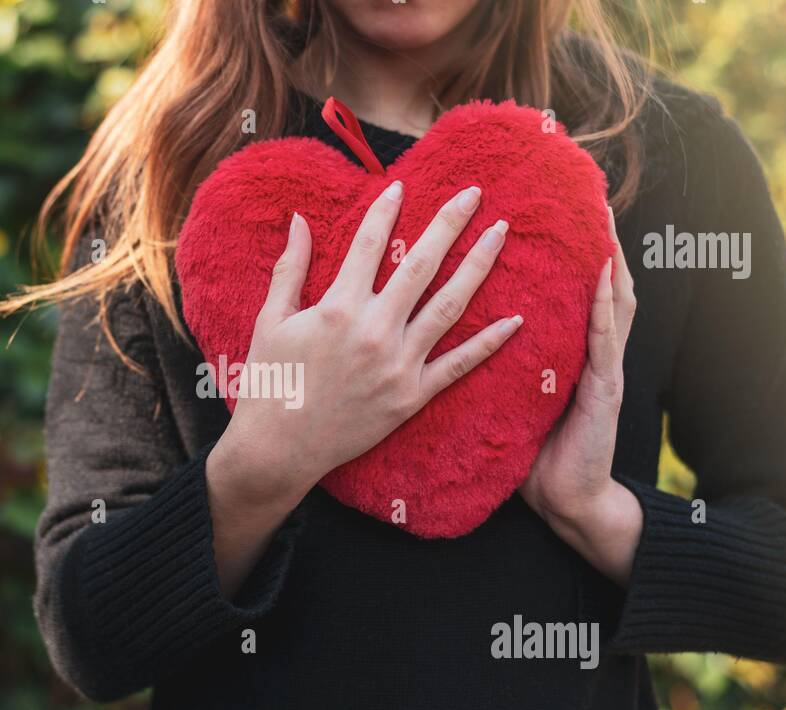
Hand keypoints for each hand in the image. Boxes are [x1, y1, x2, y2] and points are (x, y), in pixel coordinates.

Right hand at [207, 180, 519, 588]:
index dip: (387, 210)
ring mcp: (398, 364)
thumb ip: (290, 268)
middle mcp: (374, 330)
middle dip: (451, 223)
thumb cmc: (270, 382)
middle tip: (475, 192)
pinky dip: (489, 342)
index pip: (369, 244)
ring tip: (500, 233)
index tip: (402, 184)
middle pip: (422, 264)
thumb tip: (299, 219)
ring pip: (449, 305)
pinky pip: (458, 365)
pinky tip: (515, 319)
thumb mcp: (270, 321)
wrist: (279, 449)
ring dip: (478, 265)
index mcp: (337, 307)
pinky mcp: (411, 396)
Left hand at [520, 205, 641, 584]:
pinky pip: (605, 343)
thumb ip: (496, 361)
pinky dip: (606, 309)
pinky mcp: (604, 392)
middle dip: (597, 242)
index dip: (566, 253)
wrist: (564, 499)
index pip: (569, 291)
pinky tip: (603, 281)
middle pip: (597, 285)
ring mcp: (602, 369)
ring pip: (613, 304)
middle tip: (591, 198)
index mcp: (564, 350)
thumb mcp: (511, 394)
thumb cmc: (531, 450)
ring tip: (605, 225)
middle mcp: (588, 352)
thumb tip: (450, 334)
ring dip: (610, 263)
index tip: (552, 211)